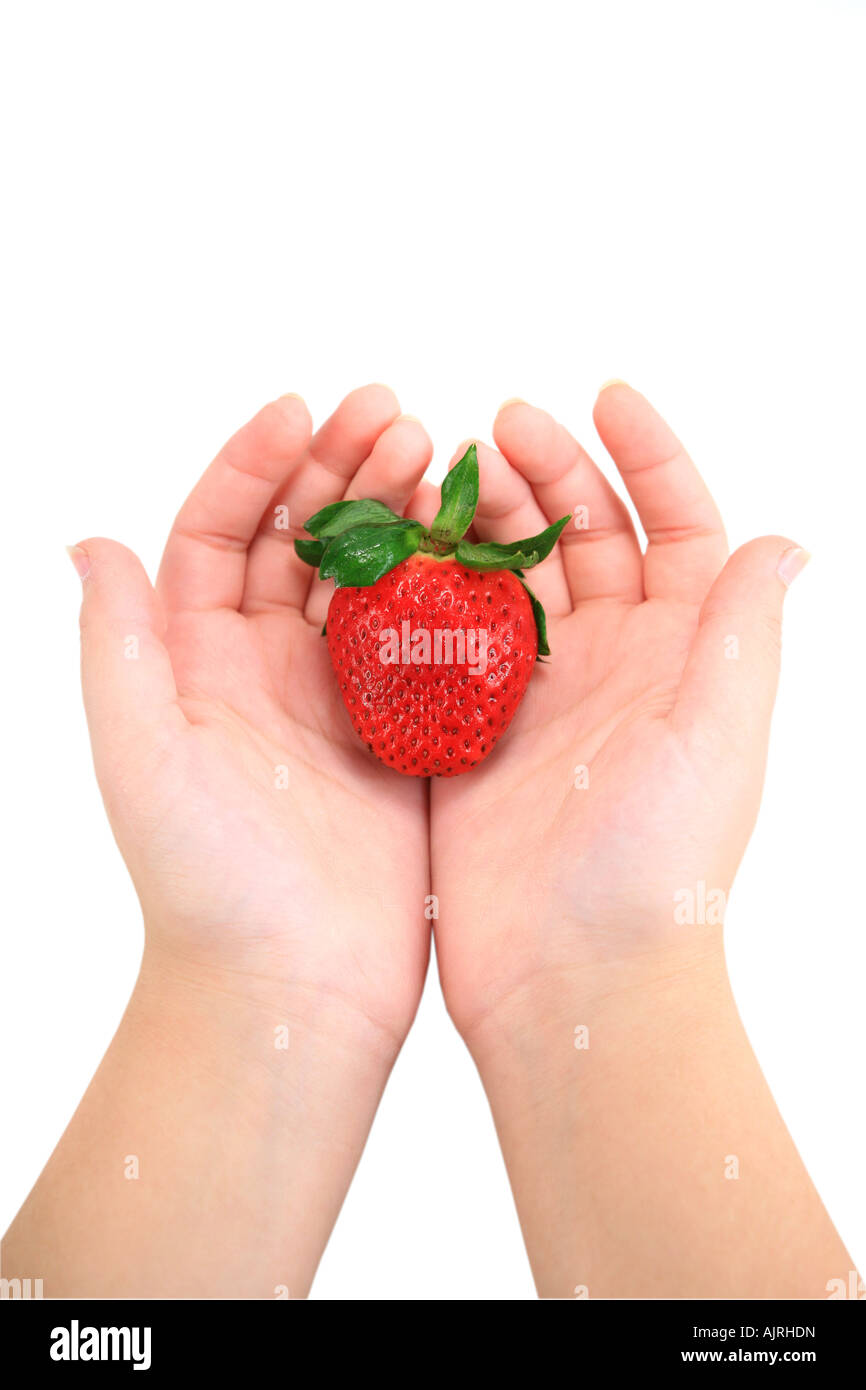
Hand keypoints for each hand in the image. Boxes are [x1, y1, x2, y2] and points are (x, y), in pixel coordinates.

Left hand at [73, 385, 433, 1047]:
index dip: (252, 467)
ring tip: (444, 462)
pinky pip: (428, 644)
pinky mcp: (402, 737)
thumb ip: (117, 647)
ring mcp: (338, 701)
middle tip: (399, 419)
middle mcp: (264, 671)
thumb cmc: (202, 881)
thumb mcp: (141, 754)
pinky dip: (452, 590)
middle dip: (344, 471)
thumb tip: (85, 541)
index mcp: (197, 663)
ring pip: (371, 580)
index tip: (301, 412)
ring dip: (403, 516)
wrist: (287, 988)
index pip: (217, 535)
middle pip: (302, 542)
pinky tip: (482, 548)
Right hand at [427, 386, 851, 1298]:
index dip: (647, 458)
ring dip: (480, 522)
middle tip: (496, 429)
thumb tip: (783, 537)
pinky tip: (393, 552)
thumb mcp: (716, 732)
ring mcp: (536, 698)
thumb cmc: (659, 859)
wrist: (574, 972)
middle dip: (547, 474)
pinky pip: (445, 642)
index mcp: (681, 655)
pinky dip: (423, 592)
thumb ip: (740, 631)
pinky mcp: (469, 735)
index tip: (603, 397)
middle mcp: (613, 667)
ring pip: (507, 579)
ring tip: (440, 474)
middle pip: (582, 540)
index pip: (676, 529)